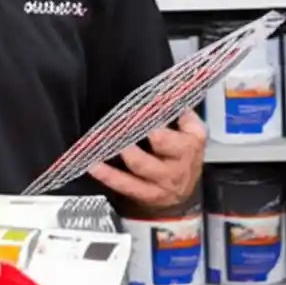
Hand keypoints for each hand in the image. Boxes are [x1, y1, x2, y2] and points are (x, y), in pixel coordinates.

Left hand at [88, 110, 205, 210]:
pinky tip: (93, 164)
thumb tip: (160, 88)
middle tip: (119, 115)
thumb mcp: (188, 132)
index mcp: (192, 140)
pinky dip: (107, 174)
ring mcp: (164, 181)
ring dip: (120, 147)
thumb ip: (177, 110)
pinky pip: (124, 184)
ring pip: (139, 163)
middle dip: (137, 125)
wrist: (179, 195)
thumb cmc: (179, 154)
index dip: (159, 108)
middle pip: (159, 140)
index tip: (142, 99)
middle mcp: (182, 161)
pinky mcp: (147, 195)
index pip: (182, 120)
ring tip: (104, 135)